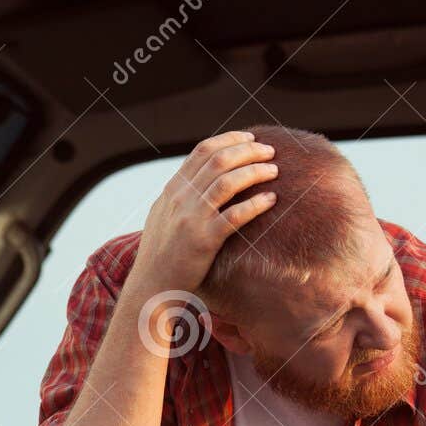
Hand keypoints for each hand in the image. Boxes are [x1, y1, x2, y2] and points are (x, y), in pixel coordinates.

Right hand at [127, 130, 279, 298]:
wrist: (151, 287)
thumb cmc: (161, 255)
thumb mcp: (163, 217)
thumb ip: (180, 196)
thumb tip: (200, 178)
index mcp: (173, 189)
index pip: (203, 151)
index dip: (230, 140)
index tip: (250, 139)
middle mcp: (181, 199)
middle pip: (219, 161)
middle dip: (249, 151)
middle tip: (270, 151)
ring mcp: (191, 219)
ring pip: (227, 182)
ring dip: (255, 172)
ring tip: (274, 171)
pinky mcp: (203, 241)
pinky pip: (234, 216)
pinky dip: (255, 204)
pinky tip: (271, 199)